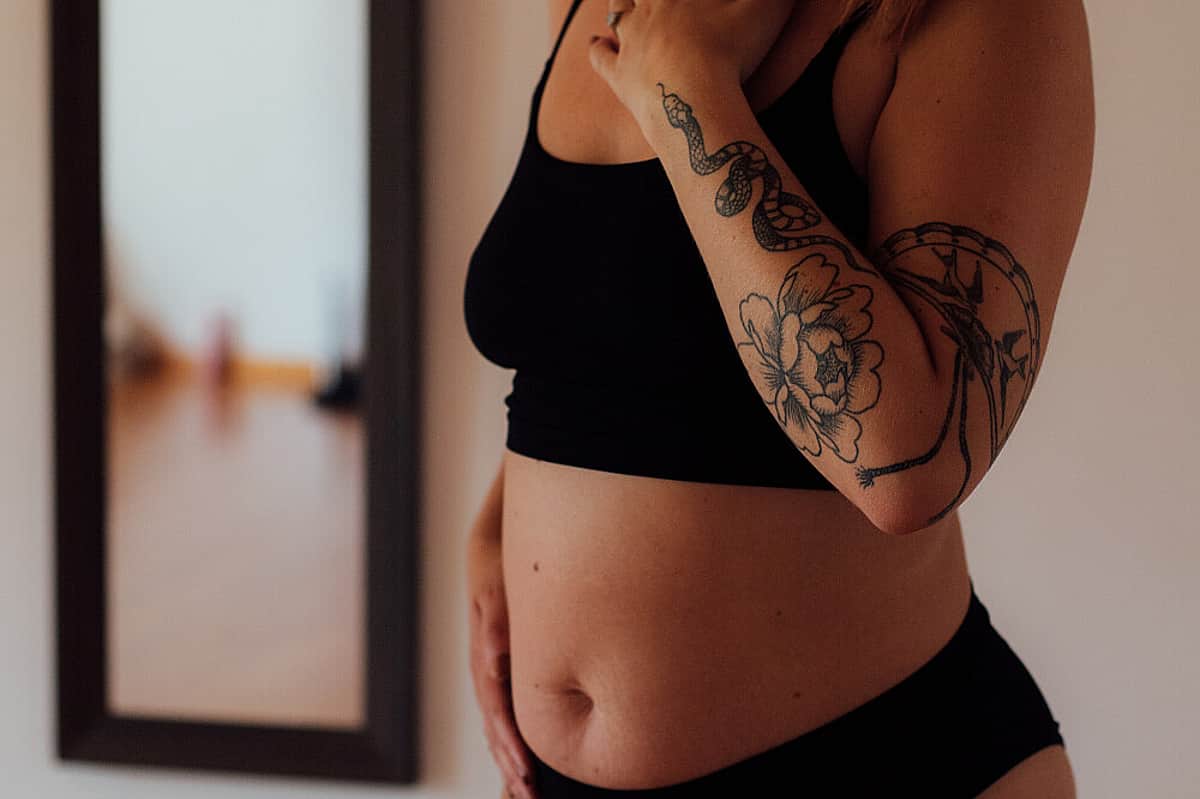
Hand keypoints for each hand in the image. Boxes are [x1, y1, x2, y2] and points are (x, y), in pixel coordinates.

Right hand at [468, 528, 536, 798]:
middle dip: (510, 767)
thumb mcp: (496, 591)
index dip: (512, 747)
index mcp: (485, 663)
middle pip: (496, 732)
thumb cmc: (497, 572)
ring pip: (499, 730)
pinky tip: (524, 762)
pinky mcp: (503, 674)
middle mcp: (486, 676)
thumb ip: (496, 624)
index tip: (527, 775)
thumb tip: (495, 662)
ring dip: (510, 762)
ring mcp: (492, 678)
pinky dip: (512, 744)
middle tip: (527, 797)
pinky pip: (506, 717)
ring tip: (525, 793)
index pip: (498, 716)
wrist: (490, 556)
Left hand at [588, 0, 794, 125]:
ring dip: (617, 4)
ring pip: (615, 15)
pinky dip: (596, 49)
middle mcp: (646, 12)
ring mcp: (629, 44)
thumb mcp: (767, 9)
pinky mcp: (620, 78)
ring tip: (618, 1)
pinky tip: (595, 43)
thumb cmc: (733, 50)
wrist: (697, 97)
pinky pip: (601, 59)